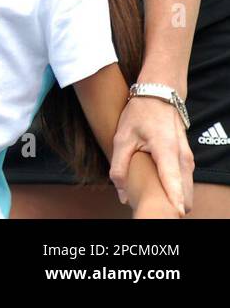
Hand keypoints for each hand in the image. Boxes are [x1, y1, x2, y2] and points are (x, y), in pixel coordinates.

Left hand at [109, 90, 195, 215]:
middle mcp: (183, 157)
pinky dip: (177, 191)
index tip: (175, 213)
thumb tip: (121, 194)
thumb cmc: (140, 114)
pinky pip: (185, 182)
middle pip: (185, 192)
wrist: (159, 95)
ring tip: (156, 205)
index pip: (173, 180)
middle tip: (155, 212)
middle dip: (173, 205)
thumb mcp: (122, 138)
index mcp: (166, 150)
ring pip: (187, 189)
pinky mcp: (187, 160)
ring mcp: (188, 159)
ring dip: (175, 199)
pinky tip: (162, 195)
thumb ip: (119, 167)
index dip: (174, 199)